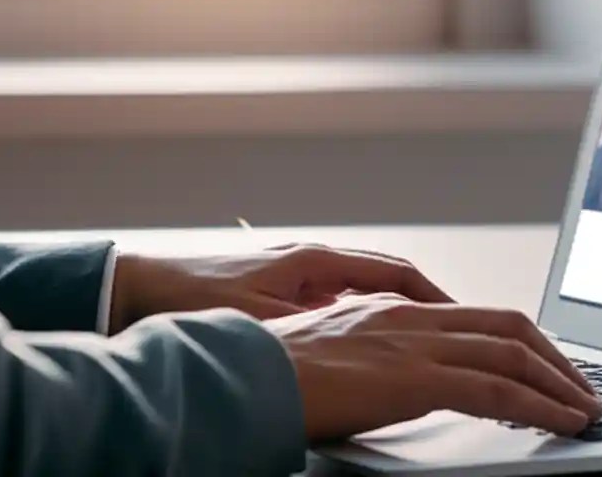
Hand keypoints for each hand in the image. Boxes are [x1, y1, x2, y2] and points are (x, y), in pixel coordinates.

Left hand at [109, 244, 453, 331]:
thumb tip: (354, 341)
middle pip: (387, 276)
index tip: (460, 317)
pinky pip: (339, 297)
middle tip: (460, 327)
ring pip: (364, 286)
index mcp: (312, 261)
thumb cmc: (194, 298)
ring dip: (397, 307)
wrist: (141, 287)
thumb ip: (309, 330)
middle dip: (426, 300)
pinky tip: (369, 340)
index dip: (432, 296)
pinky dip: (365, 314)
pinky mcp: (279, 287)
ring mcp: (295, 272)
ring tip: (425, 335)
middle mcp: (309, 260)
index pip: (393, 273)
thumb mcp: (258, 322)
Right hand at [266, 293, 601, 440]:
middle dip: (555, 358)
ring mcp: (415, 343)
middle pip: (509, 325)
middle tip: (581, 389)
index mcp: (394, 309)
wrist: (242, 376)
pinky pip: (496, 389)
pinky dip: (540, 404)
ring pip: (513, 353)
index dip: (523, 341)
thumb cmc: (275, 373)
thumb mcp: (336, 356)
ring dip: (559, 384)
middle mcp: (412, 316)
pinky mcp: (414, 377)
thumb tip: (399, 382)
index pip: (478, 317)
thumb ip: (377, 361)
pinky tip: (562, 422)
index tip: (547, 367)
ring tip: (585, 410)